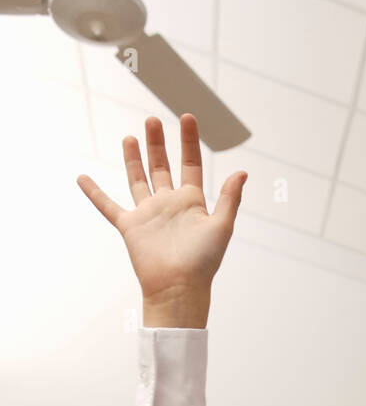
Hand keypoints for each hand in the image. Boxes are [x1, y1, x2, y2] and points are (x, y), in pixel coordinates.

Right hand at [76, 114, 245, 322]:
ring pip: (138, 179)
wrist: (178, 288)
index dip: (189, 142)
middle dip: (157, 144)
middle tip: (152, 120)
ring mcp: (148, 214)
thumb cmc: (203, 262)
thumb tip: (243, 172)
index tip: (187, 117)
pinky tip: (82, 178)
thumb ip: (229, 198)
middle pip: (161, 167)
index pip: (191, 164)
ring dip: (134, 158)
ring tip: (130, 137)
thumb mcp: (221, 226)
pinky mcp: (130, 227)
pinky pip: (108, 206)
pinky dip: (94, 193)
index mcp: (192, 202)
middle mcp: (169, 204)